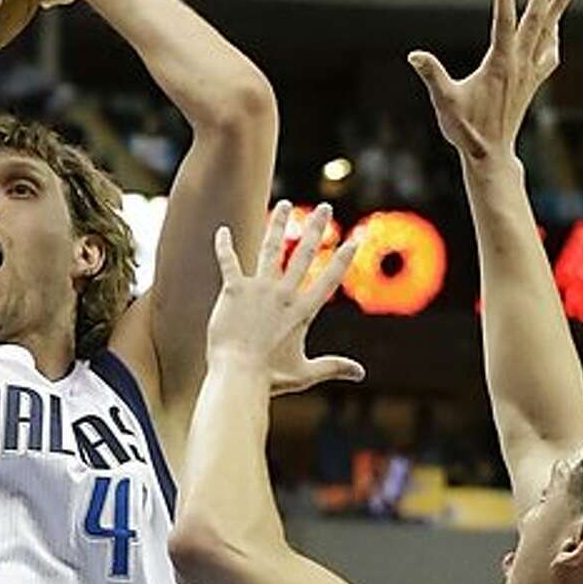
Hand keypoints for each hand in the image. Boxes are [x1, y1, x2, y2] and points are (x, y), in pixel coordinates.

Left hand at [207, 204, 364, 394]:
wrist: (238, 375)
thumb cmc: (269, 378)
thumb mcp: (305, 374)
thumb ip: (333, 367)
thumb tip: (361, 374)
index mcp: (302, 311)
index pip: (328, 279)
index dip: (343, 258)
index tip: (355, 239)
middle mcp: (284, 294)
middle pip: (304, 253)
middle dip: (316, 228)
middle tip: (325, 208)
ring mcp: (259, 289)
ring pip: (271, 248)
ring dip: (279, 224)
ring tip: (285, 205)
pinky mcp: (234, 290)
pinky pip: (229, 262)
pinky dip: (224, 247)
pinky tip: (222, 232)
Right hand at [408, 0, 576, 164]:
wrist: (490, 155)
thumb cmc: (465, 129)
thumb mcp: (444, 100)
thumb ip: (432, 75)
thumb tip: (414, 55)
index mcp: (499, 63)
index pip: (504, 20)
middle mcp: (519, 64)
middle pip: (536, 19)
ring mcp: (529, 74)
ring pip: (548, 33)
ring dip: (558, 9)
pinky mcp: (532, 84)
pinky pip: (549, 55)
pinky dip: (553, 38)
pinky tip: (554, 30)